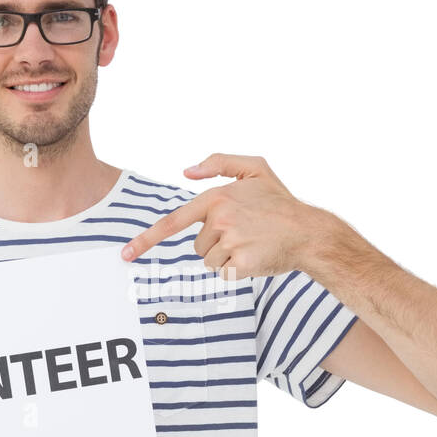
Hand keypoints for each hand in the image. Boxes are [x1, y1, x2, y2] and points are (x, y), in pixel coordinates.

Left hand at [120, 153, 328, 279]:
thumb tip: (185, 172)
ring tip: (251, 245)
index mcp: (218, 197)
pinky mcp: (241, 264)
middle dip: (216, 244)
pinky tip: (256, 257)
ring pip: (209, 261)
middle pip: (197, 246)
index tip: (126, 254)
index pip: (174, 221)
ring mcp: (231, 243)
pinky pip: (225, 274)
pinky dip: (238, 270)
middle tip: (244, 234)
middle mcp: (221, 219)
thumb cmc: (281, 202)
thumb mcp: (256, 168)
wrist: (309, 232)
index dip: (147, 239)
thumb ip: (219, 163)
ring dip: (226, 258)